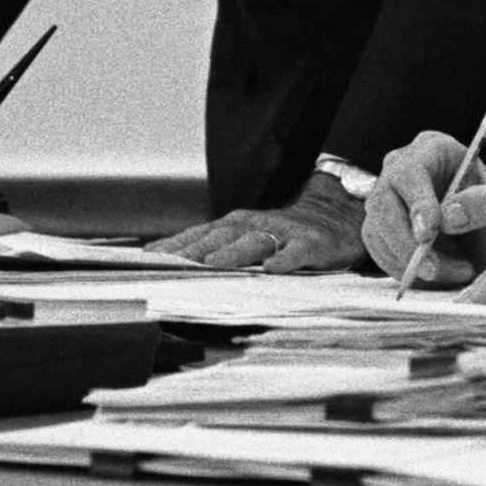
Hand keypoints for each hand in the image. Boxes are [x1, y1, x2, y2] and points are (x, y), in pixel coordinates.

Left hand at [153, 175, 364, 271]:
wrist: (338, 215)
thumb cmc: (284, 234)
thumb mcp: (248, 237)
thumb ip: (213, 248)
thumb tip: (167, 262)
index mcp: (236, 225)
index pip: (199, 234)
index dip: (174, 246)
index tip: (147, 259)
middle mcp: (256, 225)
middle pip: (221, 237)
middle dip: (195, 250)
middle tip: (170, 265)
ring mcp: (284, 234)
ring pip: (255, 242)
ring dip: (232, 253)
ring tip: (212, 265)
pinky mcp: (312, 245)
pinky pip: (297, 253)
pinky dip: (284, 261)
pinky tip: (272, 270)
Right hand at [362, 130, 485, 302]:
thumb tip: (450, 214)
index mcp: (433, 150)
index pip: (411, 172)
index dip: (416, 203)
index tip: (429, 233)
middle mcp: (401, 170)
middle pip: (383, 203)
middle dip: (406, 242)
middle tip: (434, 269)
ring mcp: (385, 199)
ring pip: (378, 232)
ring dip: (411, 262)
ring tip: (457, 271)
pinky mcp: (379, 229)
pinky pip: (379, 252)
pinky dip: (404, 270)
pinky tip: (438, 274)